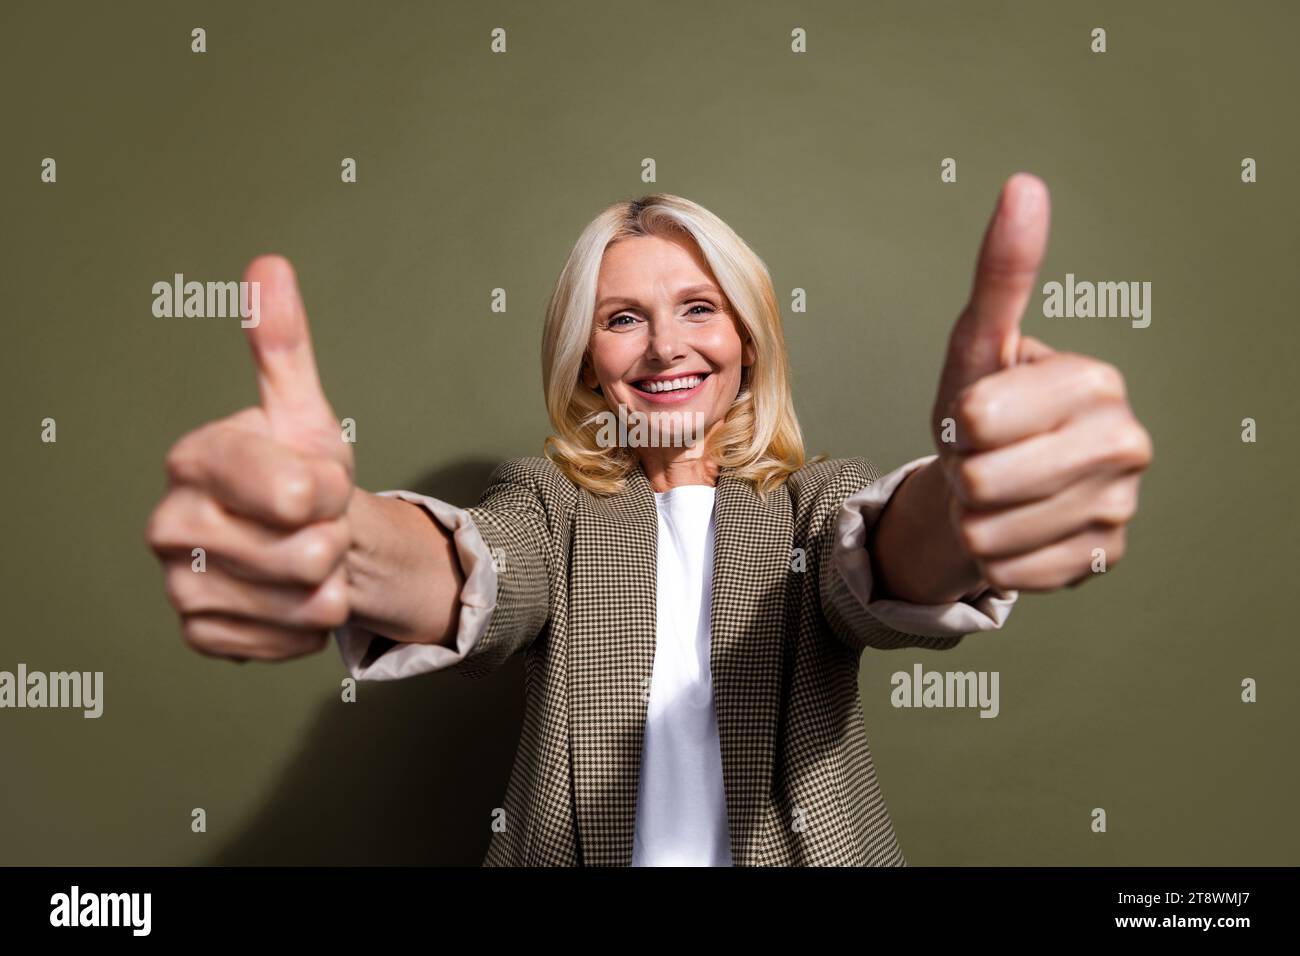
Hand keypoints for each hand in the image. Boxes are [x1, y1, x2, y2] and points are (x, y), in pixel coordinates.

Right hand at [146, 256, 354, 660]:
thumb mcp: (303, 411)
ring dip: (330, 584)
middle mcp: (171, 523)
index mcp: (195, 459)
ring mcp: (181, 586)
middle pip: (307, 552)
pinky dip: (310, 624)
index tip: (322, 483)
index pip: (294, 490)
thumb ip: (284, 344)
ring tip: (309, 559)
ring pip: (305, 601)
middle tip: (315, 524)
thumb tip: (268, 266)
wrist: (300, 540)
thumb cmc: (301, 472)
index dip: (331, 491)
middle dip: (334, 538)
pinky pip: (290, 640)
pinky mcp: (203, 637)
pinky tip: (293, 597)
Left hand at [930, 174, 1152, 591]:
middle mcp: (1126, 444)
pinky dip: (995, 557)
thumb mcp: (979, 346)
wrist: (992, 490)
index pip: (980, 420)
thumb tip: (1024, 184)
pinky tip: (1015, 530)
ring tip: (997, 495)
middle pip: (984, 482)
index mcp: (1096, 383)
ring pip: (991, 533)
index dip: (959, 425)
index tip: (978, 418)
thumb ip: (1003, 272)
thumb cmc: (983, 414)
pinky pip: (1010, 572)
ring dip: (975, 519)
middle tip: (984, 461)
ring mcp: (1120, 508)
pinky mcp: (1101, 560)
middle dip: (963, 475)